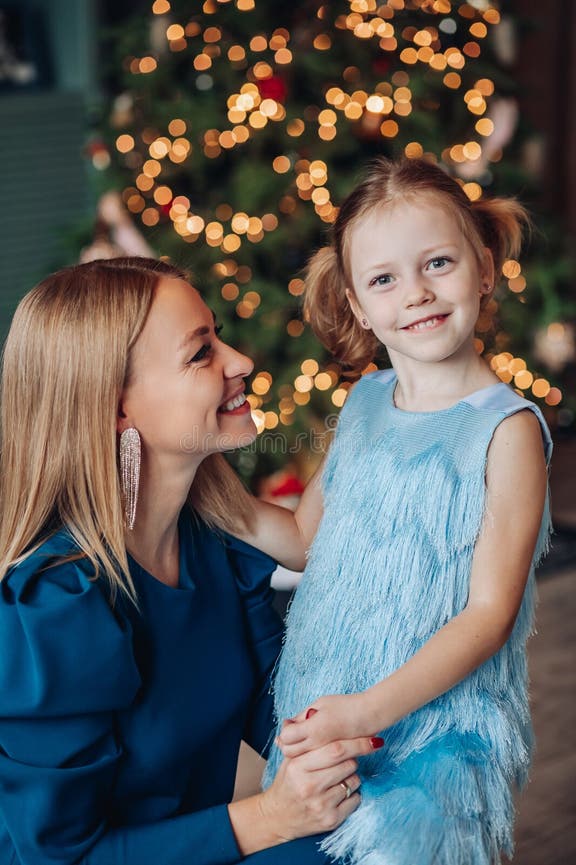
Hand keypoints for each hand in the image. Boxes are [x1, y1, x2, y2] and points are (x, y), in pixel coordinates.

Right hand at [259, 736, 373, 842]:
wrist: (278, 817)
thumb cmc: (287, 783)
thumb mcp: (290, 760)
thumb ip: (305, 739)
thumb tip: (314, 713)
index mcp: (298, 766)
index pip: (334, 749)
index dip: (356, 742)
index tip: (371, 739)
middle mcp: (309, 786)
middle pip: (348, 764)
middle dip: (353, 757)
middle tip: (348, 758)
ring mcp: (321, 804)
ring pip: (354, 781)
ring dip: (352, 775)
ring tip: (338, 776)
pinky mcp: (331, 820)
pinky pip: (355, 800)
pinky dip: (352, 794)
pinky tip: (339, 792)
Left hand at [276, 693, 383, 758]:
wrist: (370, 716)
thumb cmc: (345, 705)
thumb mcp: (320, 704)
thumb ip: (302, 716)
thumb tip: (287, 725)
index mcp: (313, 727)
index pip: (285, 737)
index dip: (284, 731)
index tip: (290, 725)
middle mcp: (317, 743)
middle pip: (289, 752)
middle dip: (287, 744)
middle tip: (295, 734)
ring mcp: (324, 752)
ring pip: (300, 759)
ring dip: (298, 751)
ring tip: (304, 740)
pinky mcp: (332, 758)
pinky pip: (314, 761)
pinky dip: (310, 756)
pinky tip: (314, 747)